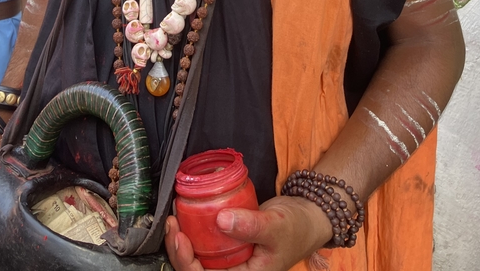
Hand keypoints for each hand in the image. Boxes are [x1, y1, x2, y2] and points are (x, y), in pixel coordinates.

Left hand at [165, 196, 332, 270]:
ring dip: (182, 242)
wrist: (306, 218)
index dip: (188, 264)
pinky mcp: (228, 245)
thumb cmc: (296, 227)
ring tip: (174, 219)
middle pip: (197, 270)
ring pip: (197, 257)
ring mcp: (230, 259)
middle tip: (172, 224)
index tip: (180, 238)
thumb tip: (221, 219)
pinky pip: (205, 243)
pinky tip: (186, 215)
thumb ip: (251, 225)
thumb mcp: (275, 225)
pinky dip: (193, 231)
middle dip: (178, 251)